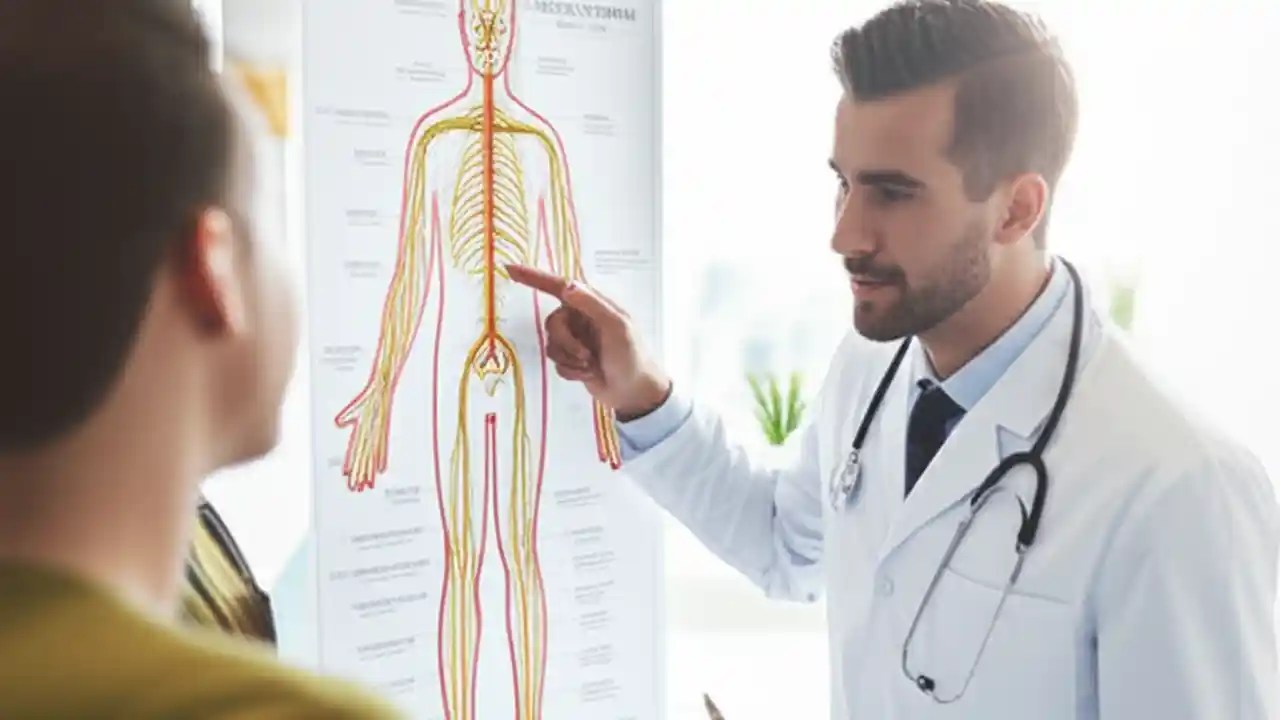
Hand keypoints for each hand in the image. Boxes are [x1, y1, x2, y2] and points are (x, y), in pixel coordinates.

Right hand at [506, 264, 670, 420]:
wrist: (634, 393)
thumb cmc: (631, 356)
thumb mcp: (617, 327)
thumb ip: (592, 305)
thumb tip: (567, 285)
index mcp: (592, 303)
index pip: (559, 286)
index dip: (534, 277)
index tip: (509, 269)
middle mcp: (580, 318)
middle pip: (552, 324)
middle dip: (567, 343)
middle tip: (587, 355)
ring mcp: (575, 339)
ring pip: (551, 345)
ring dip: (571, 359)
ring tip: (592, 366)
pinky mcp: (571, 359)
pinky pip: (555, 362)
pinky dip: (571, 371)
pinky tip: (589, 374)